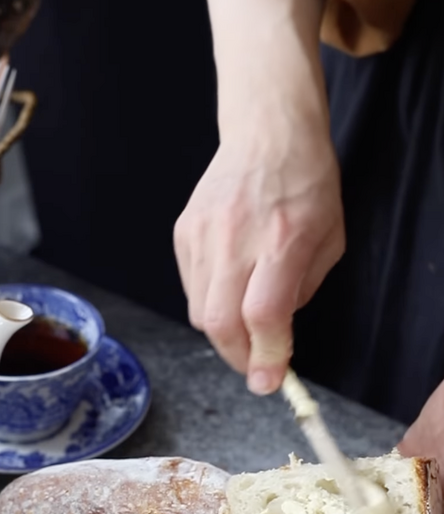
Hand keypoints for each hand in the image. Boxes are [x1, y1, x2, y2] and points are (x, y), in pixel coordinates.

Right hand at [175, 125, 343, 393]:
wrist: (267, 133)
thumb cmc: (307, 185)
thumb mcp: (329, 241)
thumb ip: (301, 293)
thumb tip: (274, 338)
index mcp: (282, 239)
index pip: (263, 314)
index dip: (265, 356)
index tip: (269, 380)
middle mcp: (236, 238)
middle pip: (220, 322)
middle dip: (238, 356)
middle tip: (254, 362)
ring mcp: (203, 235)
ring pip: (199, 312)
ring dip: (223, 331)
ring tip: (244, 321)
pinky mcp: (183, 233)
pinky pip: (190, 289)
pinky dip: (209, 302)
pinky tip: (229, 286)